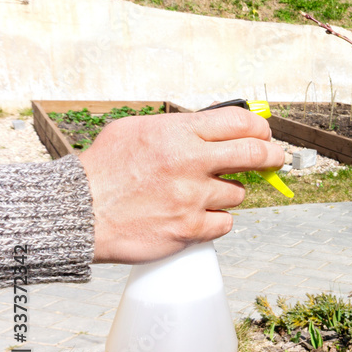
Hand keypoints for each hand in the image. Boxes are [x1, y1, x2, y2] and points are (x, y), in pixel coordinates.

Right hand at [79, 107, 284, 263]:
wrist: (77, 212)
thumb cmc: (104, 170)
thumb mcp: (136, 130)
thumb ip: (179, 127)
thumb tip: (216, 124)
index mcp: (177, 134)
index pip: (239, 122)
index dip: (259, 128)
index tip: (264, 135)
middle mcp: (189, 163)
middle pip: (255, 154)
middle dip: (272, 156)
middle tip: (274, 159)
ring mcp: (191, 198)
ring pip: (238, 193)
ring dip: (228, 193)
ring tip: (202, 193)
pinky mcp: (189, 228)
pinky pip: (225, 223)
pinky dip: (215, 220)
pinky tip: (194, 215)